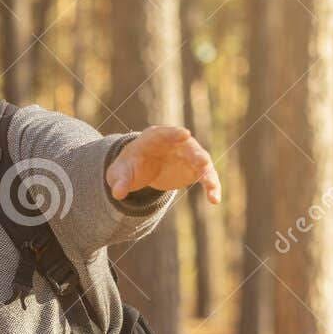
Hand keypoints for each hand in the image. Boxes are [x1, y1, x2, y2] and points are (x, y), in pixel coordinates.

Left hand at [105, 126, 220, 204]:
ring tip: (212, 188)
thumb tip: (118, 194)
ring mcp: (187, 155)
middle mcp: (175, 143)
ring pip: (201, 162)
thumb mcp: (120, 173)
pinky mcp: (194, 169)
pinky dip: (211, 186)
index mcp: (153, 138)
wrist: (140, 170)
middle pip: (188, 146)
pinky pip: (205, 176)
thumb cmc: (129, 167)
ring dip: (207, 174)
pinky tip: (214, 200)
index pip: (164, 133)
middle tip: (203, 162)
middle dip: (196, 154)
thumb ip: (120, 181)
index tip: (185, 134)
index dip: (174, 134)